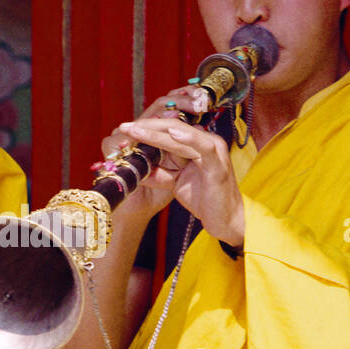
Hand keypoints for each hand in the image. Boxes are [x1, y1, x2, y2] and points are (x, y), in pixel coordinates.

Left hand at [104, 88, 244, 245]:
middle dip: (145, 127)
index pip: (168, 129)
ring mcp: (214, 150)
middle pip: (172, 127)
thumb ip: (157, 172)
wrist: (225, 221)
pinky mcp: (219, 164)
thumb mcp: (174, 183)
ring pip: (182, 134)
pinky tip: (172, 133)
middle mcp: (206, 141)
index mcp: (197, 143)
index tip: (123, 133)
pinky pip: (203, 147)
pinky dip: (188, 138)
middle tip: (123, 127)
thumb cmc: (203, 200)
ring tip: (135, 130)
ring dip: (156, 132)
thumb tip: (133, 166)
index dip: (145, 129)